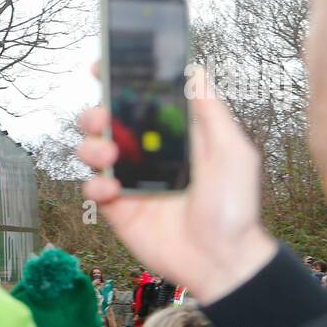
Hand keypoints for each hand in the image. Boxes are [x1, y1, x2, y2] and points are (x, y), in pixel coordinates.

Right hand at [76, 63, 276, 305]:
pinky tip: (110, 190)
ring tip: (109, 157)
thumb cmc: (234, 208)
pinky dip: (95, 186)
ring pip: (93, 152)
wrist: (221, 259)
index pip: (141, 103)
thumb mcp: (233, 152)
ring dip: (91, 147)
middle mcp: (148, 155)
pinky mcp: (118, 210)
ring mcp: (130, 182)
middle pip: (107, 123)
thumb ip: (211, 114)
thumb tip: (195, 72)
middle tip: (101, 118)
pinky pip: (93, 189)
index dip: (120, 84)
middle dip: (95, 114)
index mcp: (174, 137)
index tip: (102, 66)